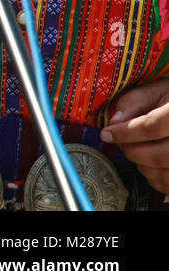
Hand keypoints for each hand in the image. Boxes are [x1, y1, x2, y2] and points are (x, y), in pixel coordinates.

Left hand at [100, 78, 168, 193]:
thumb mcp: (155, 91)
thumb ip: (133, 102)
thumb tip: (114, 122)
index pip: (152, 127)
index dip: (125, 132)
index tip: (106, 134)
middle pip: (160, 156)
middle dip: (133, 152)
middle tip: (122, 143)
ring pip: (165, 174)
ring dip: (143, 167)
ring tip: (138, 151)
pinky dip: (155, 179)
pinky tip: (150, 164)